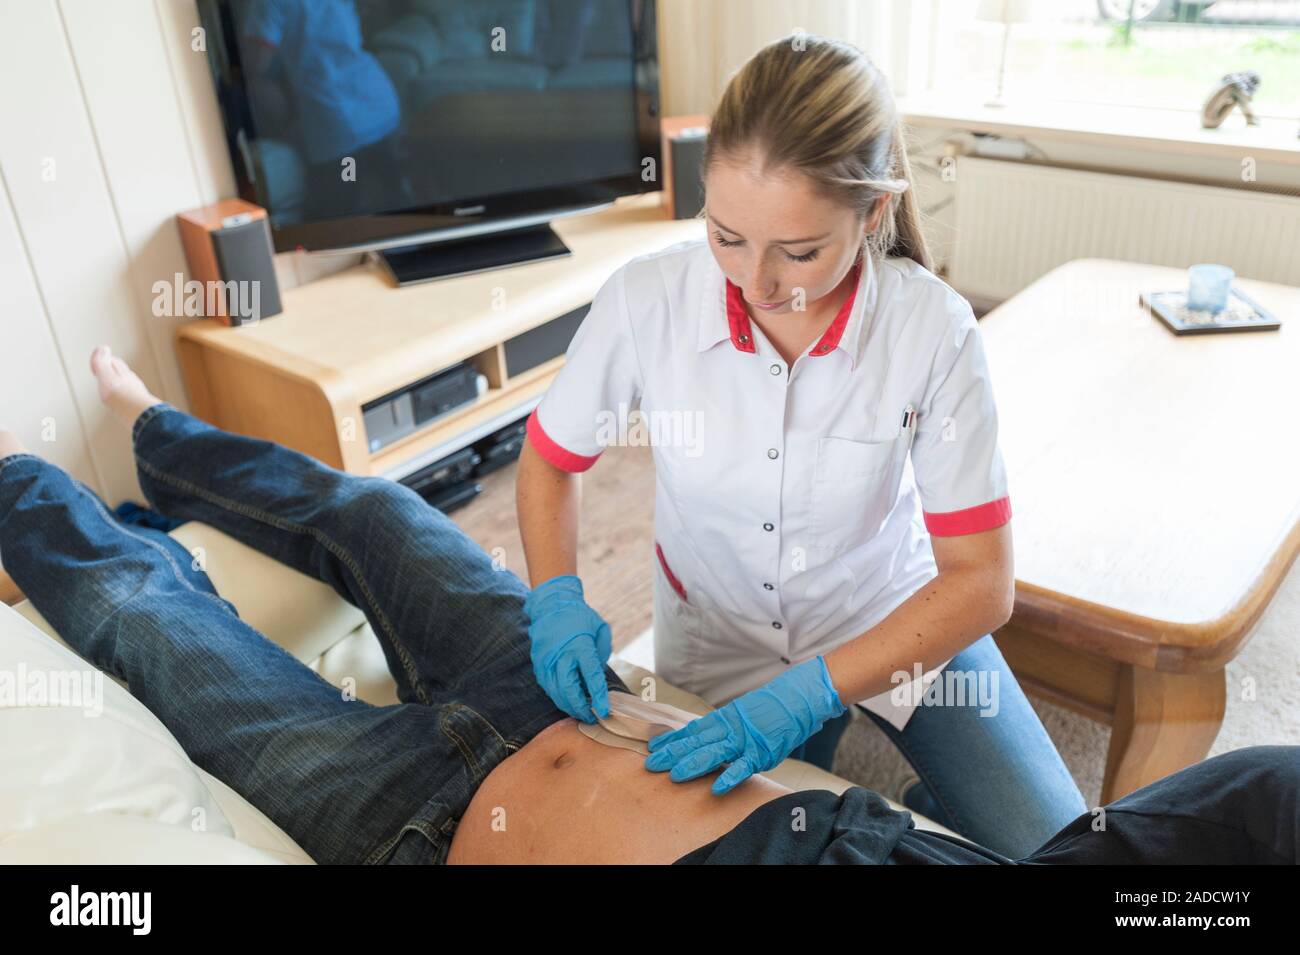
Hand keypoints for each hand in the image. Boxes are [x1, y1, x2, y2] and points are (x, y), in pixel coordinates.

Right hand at [523, 575, 611, 723]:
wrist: (551, 605)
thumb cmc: (580, 616)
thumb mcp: (600, 627)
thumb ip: (603, 651)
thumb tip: (599, 672)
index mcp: (580, 647)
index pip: (591, 678)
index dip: (598, 697)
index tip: (604, 710)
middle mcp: (561, 656)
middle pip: (569, 690)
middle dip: (580, 707)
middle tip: (590, 716)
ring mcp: (546, 661)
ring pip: (556, 692)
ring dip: (568, 706)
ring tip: (580, 712)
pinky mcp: (538, 664)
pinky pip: (548, 687)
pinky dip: (558, 696)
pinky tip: (567, 700)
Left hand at [644, 657, 845, 794]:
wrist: (799, 696)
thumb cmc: (772, 707)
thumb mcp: (743, 713)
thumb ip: (726, 727)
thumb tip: (708, 737)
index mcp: (725, 719)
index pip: (692, 730)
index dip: (672, 739)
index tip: (653, 745)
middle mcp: (730, 729)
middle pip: (696, 742)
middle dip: (672, 754)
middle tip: (650, 764)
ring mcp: (745, 740)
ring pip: (713, 754)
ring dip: (692, 765)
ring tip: (673, 775)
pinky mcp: (762, 752)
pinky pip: (743, 767)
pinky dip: (730, 777)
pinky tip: (716, 788)